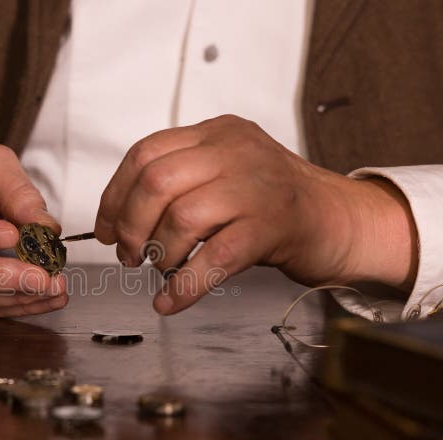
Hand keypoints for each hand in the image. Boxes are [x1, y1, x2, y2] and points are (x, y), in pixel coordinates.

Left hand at [94, 115, 417, 314]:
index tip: (103, 229)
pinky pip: (215, 258)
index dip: (114, 196)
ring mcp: (255, 186)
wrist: (338, 220)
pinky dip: (184, 286)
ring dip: (158, 255)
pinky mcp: (272, 226)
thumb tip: (117, 218)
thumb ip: (179, 182)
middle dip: (129, 226)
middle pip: (156, 182)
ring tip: (159, 271)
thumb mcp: (225, 173)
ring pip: (182, 218)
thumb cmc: (271, 204)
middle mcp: (234, 150)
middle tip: (128, 255)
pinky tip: (169, 302)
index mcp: (216, 134)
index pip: (145, 154)